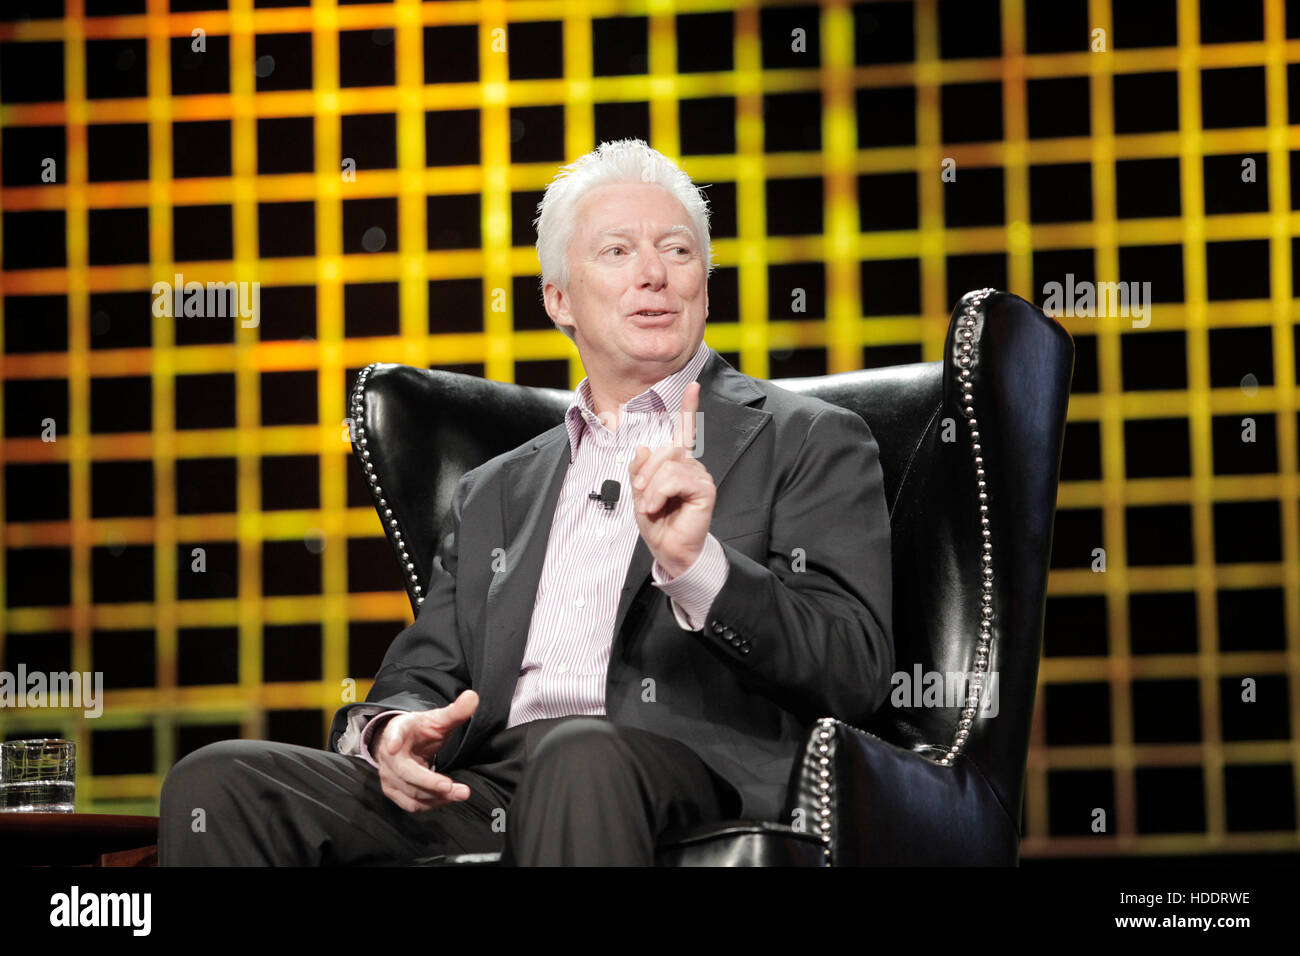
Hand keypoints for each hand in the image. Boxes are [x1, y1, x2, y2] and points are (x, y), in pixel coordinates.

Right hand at [373, 689, 477, 812]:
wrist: (401, 744)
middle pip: (406, 773)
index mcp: (398, 731)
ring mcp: (389, 776)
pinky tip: (448, 798)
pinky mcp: (394, 792)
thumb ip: (455, 711)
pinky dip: (431, 804)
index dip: (393, 739)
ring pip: (411, 792)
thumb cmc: (419, 730)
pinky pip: (412, 804)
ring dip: (436, 797)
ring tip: (460, 793)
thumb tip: (473, 697)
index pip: (394, 734)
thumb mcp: (436, 719)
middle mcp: (389, 757)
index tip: (393, 745)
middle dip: (430, 783)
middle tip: (451, 787)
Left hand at [628, 381, 714, 577]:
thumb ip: (640, 470)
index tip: (693, 386)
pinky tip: (657, 507)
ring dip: (651, 487)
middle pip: (666, 448)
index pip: (685, 431)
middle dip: (646, 471)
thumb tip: (643, 447)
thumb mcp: (640, 493)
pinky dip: (659, 492)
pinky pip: (676, 478)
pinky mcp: (705, 489)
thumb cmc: (659, 524)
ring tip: (650, 506)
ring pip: (669, 464)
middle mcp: (691, 466)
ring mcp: (700, 476)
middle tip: (641, 494)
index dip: (688, 408)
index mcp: (676, 465)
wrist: (670, 550)